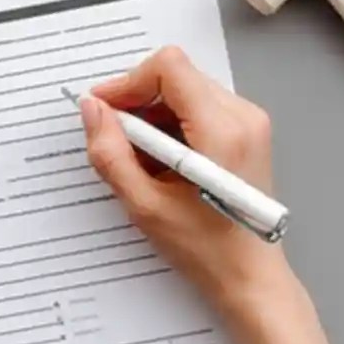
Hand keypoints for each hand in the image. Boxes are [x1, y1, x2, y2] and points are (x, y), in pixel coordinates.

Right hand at [80, 47, 295, 312]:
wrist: (251, 277)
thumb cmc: (205, 249)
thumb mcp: (144, 205)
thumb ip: (111, 153)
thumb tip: (92, 110)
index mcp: (222, 130)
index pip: (169, 67)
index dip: (128, 83)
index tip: (104, 110)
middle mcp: (243, 116)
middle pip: (177, 76)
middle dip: (138, 100)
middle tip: (115, 137)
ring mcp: (250, 122)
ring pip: (186, 89)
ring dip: (154, 115)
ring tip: (140, 158)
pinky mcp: (248, 132)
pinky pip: (200, 107)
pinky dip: (172, 124)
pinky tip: (162, 161)